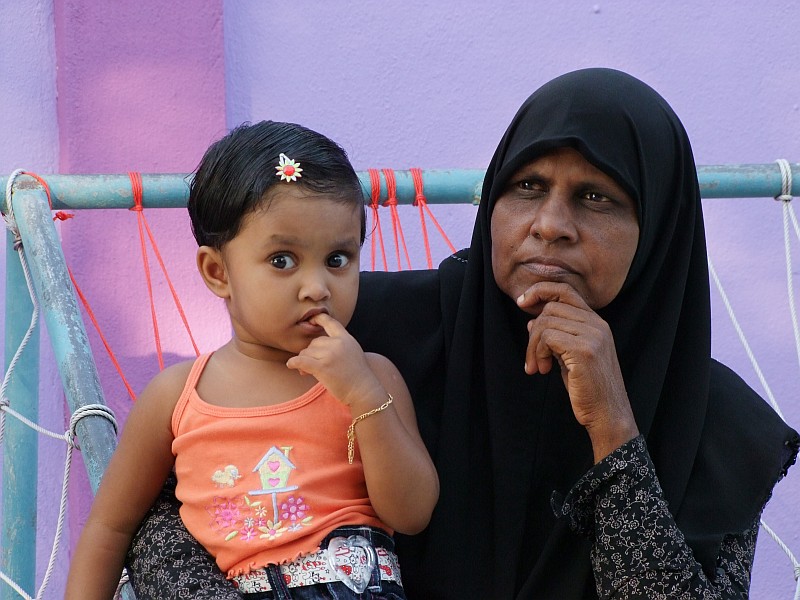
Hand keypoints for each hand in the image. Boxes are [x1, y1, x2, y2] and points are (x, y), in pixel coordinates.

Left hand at [286, 313, 383, 410]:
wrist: (364, 391)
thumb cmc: (357, 376)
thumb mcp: (353, 352)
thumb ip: (339, 345)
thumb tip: (315, 347)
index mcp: (346, 339)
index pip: (331, 323)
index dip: (319, 319)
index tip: (311, 320)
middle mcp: (338, 343)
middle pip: (314, 342)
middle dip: (310, 353)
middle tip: (310, 366)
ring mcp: (330, 355)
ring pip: (307, 352)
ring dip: (304, 362)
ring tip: (307, 373)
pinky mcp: (323, 367)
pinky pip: (302, 361)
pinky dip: (294, 363)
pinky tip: (291, 365)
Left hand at [518, 281, 638, 460]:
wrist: (608, 414)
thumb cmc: (587, 388)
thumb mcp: (570, 356)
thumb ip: (556, 335)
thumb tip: (532, 320)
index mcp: (597, 323)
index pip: (566, 290)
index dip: (541, 290)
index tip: (522, 302)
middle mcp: (598, 324)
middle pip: (551, 308)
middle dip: (533, 333)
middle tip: (533, 360)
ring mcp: (593, 336)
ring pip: (546, 322)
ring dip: (533, 346)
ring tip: (537, 367)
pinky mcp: (584, 350)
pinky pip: (548, 337)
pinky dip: (538, 352)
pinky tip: (542, 369)